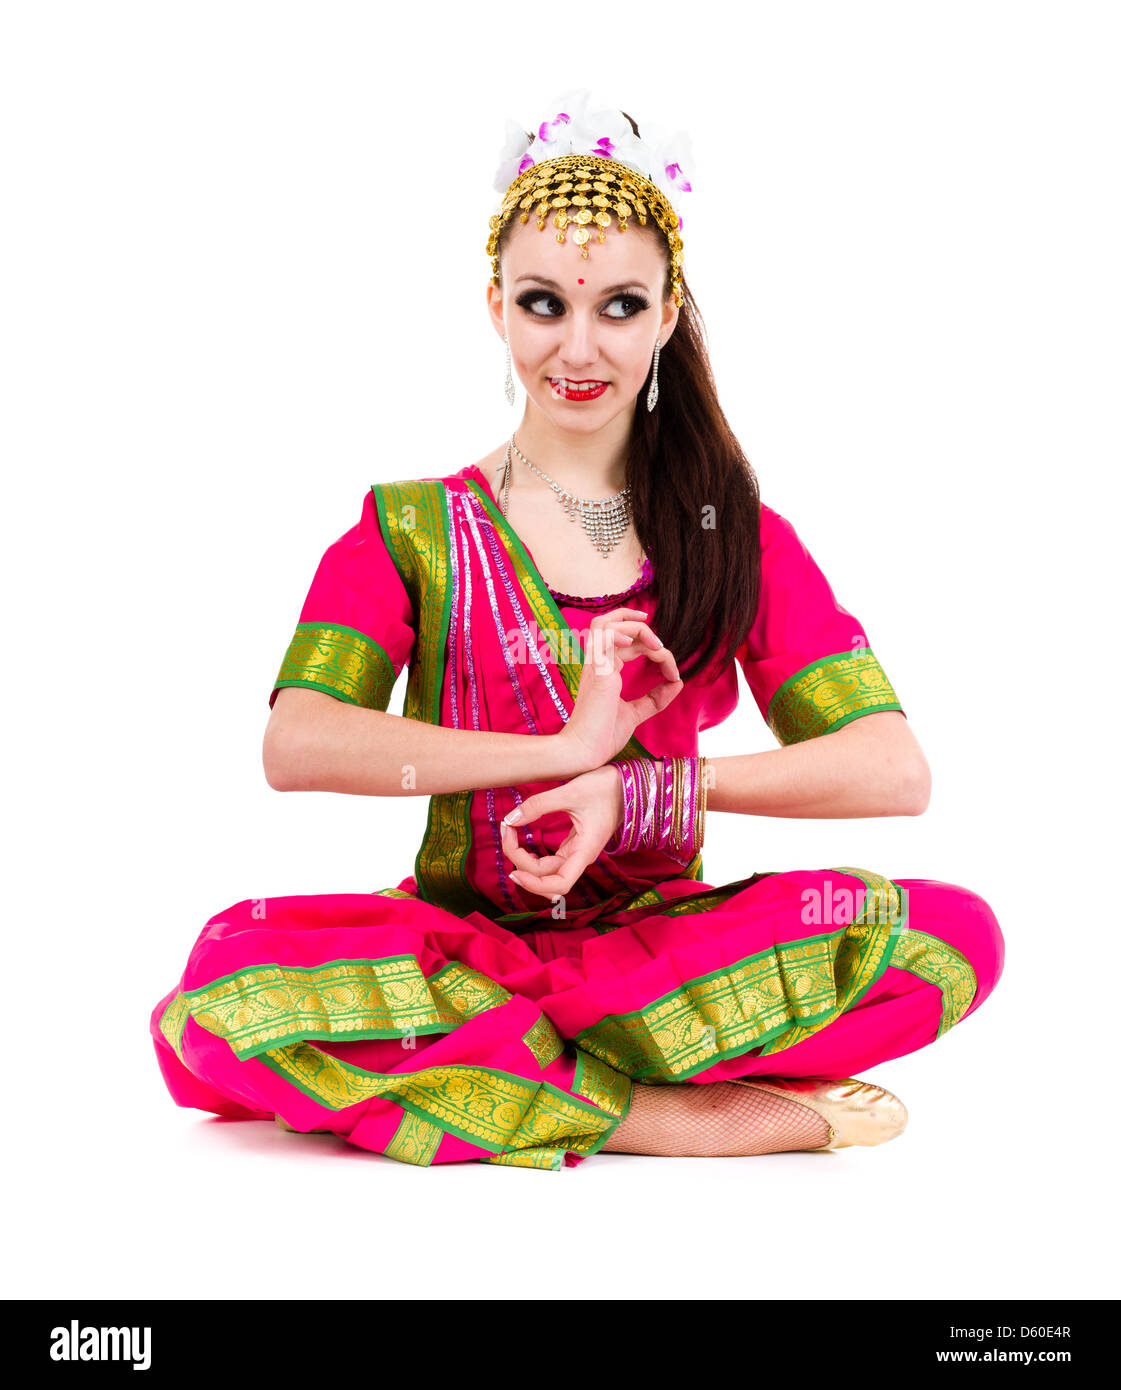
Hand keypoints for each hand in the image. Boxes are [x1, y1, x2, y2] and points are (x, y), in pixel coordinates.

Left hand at [500, 764, 624, 902]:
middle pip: (546, 878)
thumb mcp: (570, 791)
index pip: (559, 884)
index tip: (514, 870)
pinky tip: (518, 842)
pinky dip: (531, 854)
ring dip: (524, 860)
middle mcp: (580, 857)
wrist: (627, 783)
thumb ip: (538, 805)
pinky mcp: (573, 844)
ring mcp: (576, 852)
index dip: (534, 885)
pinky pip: (549, 860)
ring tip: (508, 835)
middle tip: (506, 831)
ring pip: (545, 871)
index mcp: (584, 851)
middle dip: (520, 862)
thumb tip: (510, 819)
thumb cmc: (606, 787)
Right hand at [557, 607, 682, 773]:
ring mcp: (594, 664)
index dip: (655, 651)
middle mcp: (597, 663)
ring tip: (656, 646)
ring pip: (606, 623)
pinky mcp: (597, 670)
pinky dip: (622, 633)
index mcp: (604, 670)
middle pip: (616, 625)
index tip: (673, 674)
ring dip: (636, 627)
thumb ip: (655, 699)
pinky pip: (604, 635)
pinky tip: (638, 646)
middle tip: (663, 651)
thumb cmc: (603, 736)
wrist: (585, 752)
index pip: (629, 643)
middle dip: (645, 631)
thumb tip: (677, 683)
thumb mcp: (635, 713)